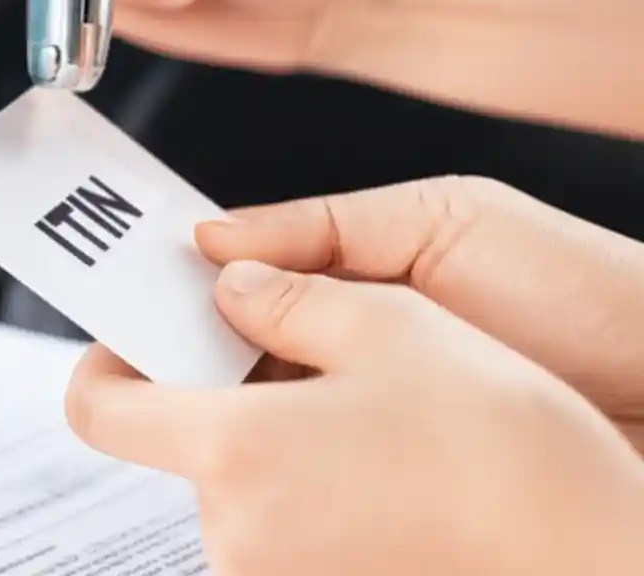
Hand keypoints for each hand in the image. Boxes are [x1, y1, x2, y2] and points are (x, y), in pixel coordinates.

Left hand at [66, 262, 643, 574]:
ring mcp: (272, 575)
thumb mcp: (391, 326)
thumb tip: (229, 286)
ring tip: (351, 407)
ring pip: (232, 481)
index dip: (105, 361)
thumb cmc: (501, 446)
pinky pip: (274, 523)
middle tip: (282, 348)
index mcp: (234, 452)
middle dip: (215, 389)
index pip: (99, 409)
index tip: (138, 333)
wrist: (594, 556)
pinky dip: (298, 482)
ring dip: (266, 436)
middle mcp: (237, 530)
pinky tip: (369, 459)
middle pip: (177, 441)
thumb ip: (282, 296)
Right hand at [194, 176, 643, 450]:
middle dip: (183, 355)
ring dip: (221, 412)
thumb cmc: (583, 294)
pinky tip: (262, 459)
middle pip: (224, 360)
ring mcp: (362, 428)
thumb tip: (209, 236)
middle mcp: (346, 360)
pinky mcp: (383, 492)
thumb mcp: (447, 220)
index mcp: (348, 285)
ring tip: (208, 403)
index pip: (234, 286)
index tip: (127, 296)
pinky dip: (272, 471)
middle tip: (153, 354)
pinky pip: (305, 481)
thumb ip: (324, 224)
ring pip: (253, 424)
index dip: (175, 290)